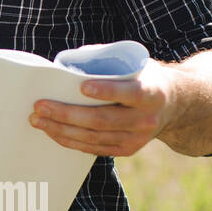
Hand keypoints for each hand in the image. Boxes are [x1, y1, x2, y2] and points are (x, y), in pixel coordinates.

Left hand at [29, 59, 182, 156]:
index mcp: (150, 92)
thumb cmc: (142, 76)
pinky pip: (94, 148)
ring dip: (61, 129)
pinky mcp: (127, 149)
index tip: (82, 87)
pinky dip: (71, 140)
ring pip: (94, 137)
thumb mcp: (134, 63)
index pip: (128, 93)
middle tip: (40, 106)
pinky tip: (52, 131)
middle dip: (66, 113)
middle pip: (102, 119)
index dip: (106, 91)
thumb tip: (65, 64)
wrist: (173, 104)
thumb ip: (104, 61)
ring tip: (37, 120)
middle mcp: (146, 118)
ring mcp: (137, 138)